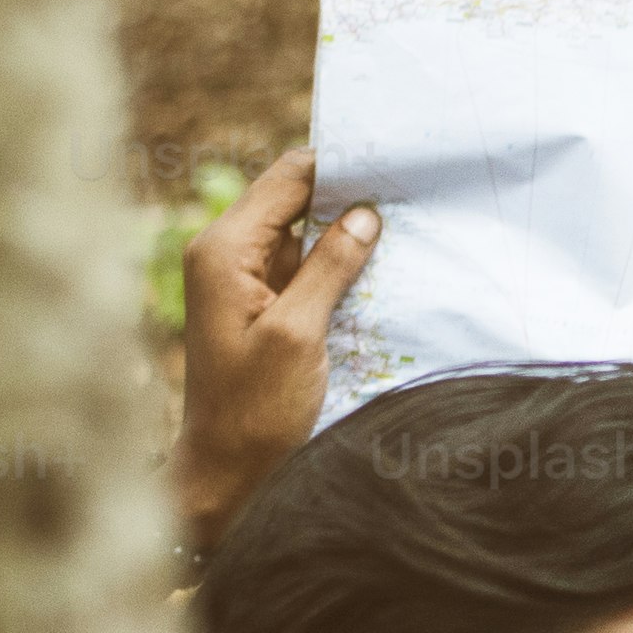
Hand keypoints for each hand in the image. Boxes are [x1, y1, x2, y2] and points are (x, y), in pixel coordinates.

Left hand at [174, 147, 382, 546]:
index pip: (286, 178)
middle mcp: (224, 253)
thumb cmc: (255, 409)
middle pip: (294, 199)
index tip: (392, 158)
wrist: (225, 474)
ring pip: (301, 234)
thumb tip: (366, 213)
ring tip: (403, 225)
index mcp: (223, 249)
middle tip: (409, 190)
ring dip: (344, 234)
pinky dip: (334, 267)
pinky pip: (301, 269)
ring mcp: (239, 280)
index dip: (338, 165)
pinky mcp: (257, 306)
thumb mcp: (300, 333)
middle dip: (347, 196)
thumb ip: (330, 267)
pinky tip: (376, 268)